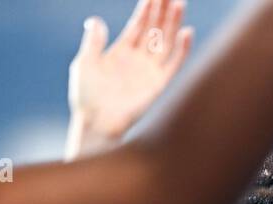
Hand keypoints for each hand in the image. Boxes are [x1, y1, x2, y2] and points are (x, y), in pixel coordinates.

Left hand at [67, 0, 192, 152]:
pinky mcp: (158, 85)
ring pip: (166, 41)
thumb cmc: (86, 95)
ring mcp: (149, 71)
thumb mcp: (85, 63)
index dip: (147, 7)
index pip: (139, 23)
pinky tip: (187, 33)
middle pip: (155, 28)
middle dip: (163, 9)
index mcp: (122, 50)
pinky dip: (182, 50)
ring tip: (179, 3)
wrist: (95, 122)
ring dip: (173, 23)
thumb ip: (93, 41)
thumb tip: (95, 20)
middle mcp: (139, 58)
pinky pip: (173, 65)